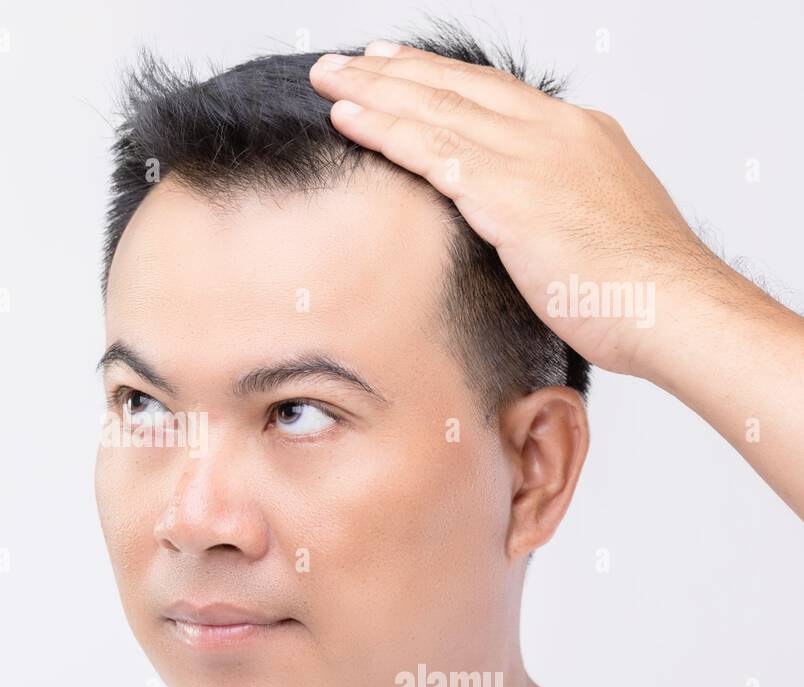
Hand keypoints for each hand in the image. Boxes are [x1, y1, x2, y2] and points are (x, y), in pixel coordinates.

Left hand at [308, 41, 735, 379]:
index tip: (397, 64)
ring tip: (327, 77)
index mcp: (581, 134)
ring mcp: (532, 157)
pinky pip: (430, 150)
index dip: (439, 76)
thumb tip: (530, 223)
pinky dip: (383, 130)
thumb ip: (557, 209)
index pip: (495, 92)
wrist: (672, 310)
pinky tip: (346, 118)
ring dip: (373, 90)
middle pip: (456, 88)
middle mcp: (555, 131)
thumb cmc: (639, 291)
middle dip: (393, 71)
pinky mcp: (508, 193)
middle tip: (344, 61)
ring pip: (436, 109)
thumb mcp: (599, 230)